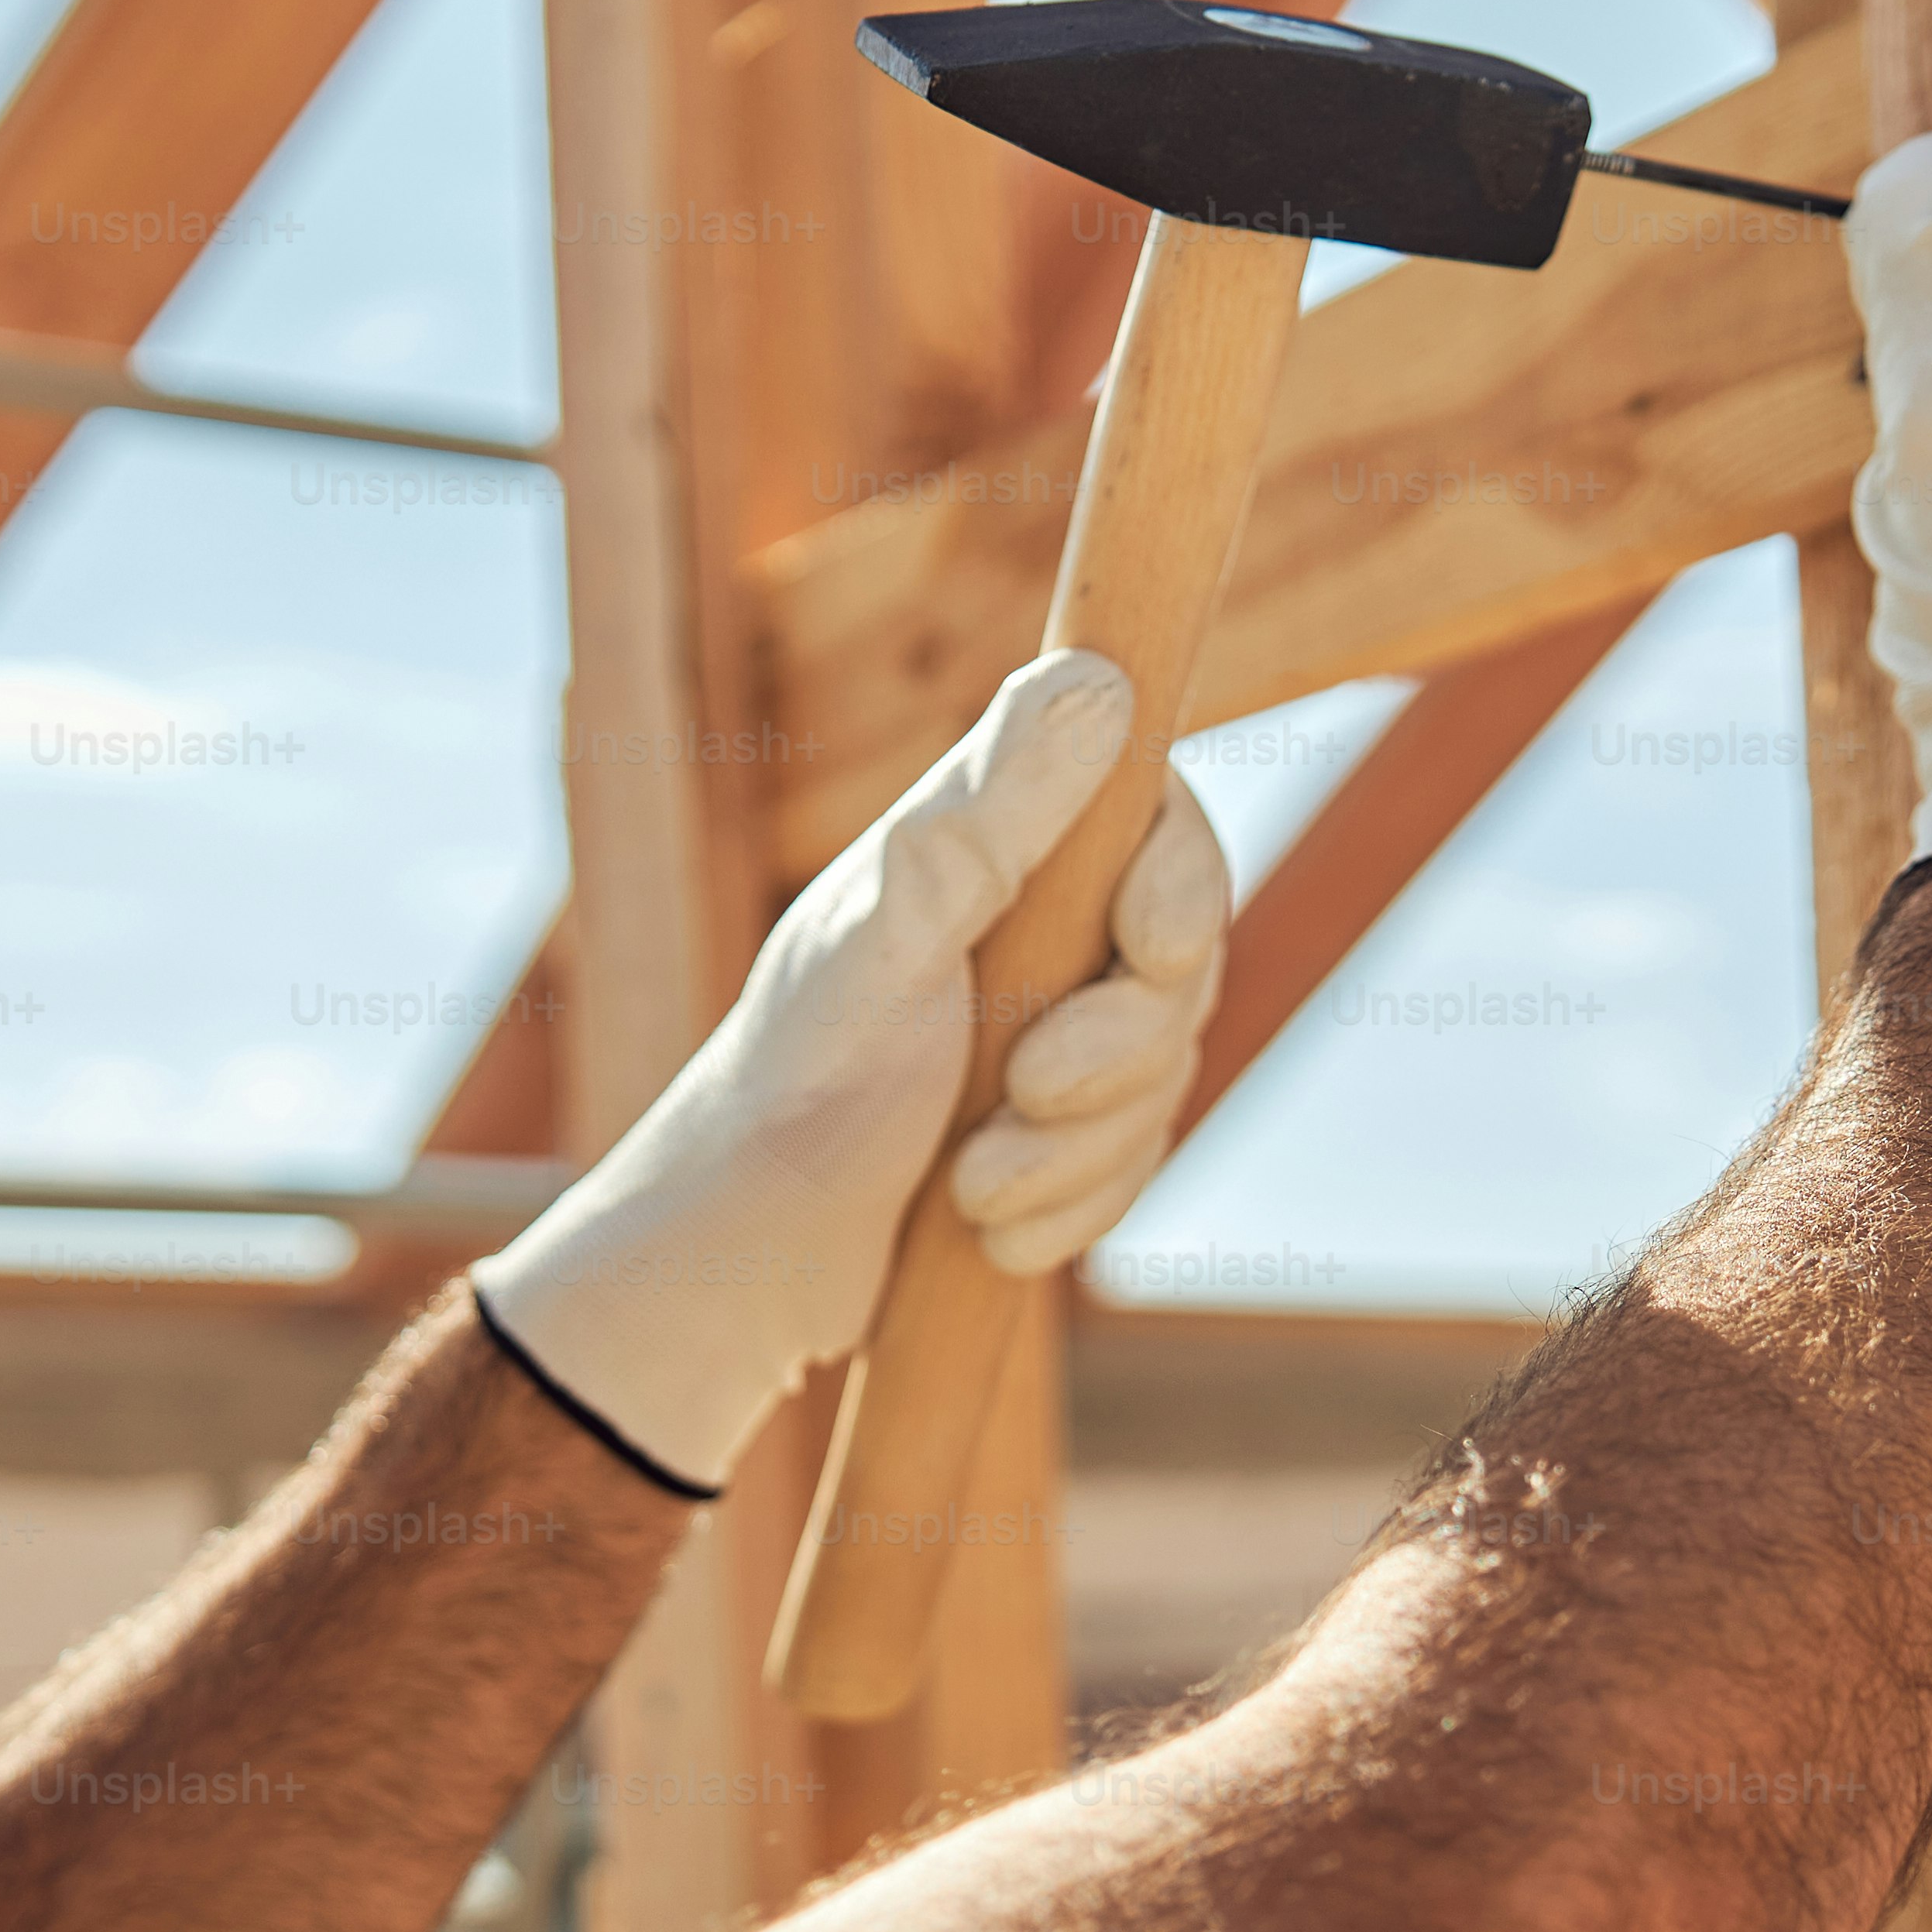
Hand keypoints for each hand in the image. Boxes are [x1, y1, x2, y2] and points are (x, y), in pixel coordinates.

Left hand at [474, 651, 1228, 1492]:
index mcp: (996, 849)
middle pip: (1183, 965)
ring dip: (1077, 1151)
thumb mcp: (887, 936)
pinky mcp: (1063, 1132)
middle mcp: (1036, 927)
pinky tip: (986, 1228)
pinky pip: (1136, 1165)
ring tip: (973, 1183)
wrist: (748, 1251)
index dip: (1181, 886)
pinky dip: (1069, 1209)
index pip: (1159, 823)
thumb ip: (986, 815)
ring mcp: (1058, 1030)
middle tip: (1026, 1088)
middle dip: (1117, 1053)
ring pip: (1167, 1078)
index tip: (1153, 948)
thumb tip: (1096, 680)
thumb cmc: (797, 1078)